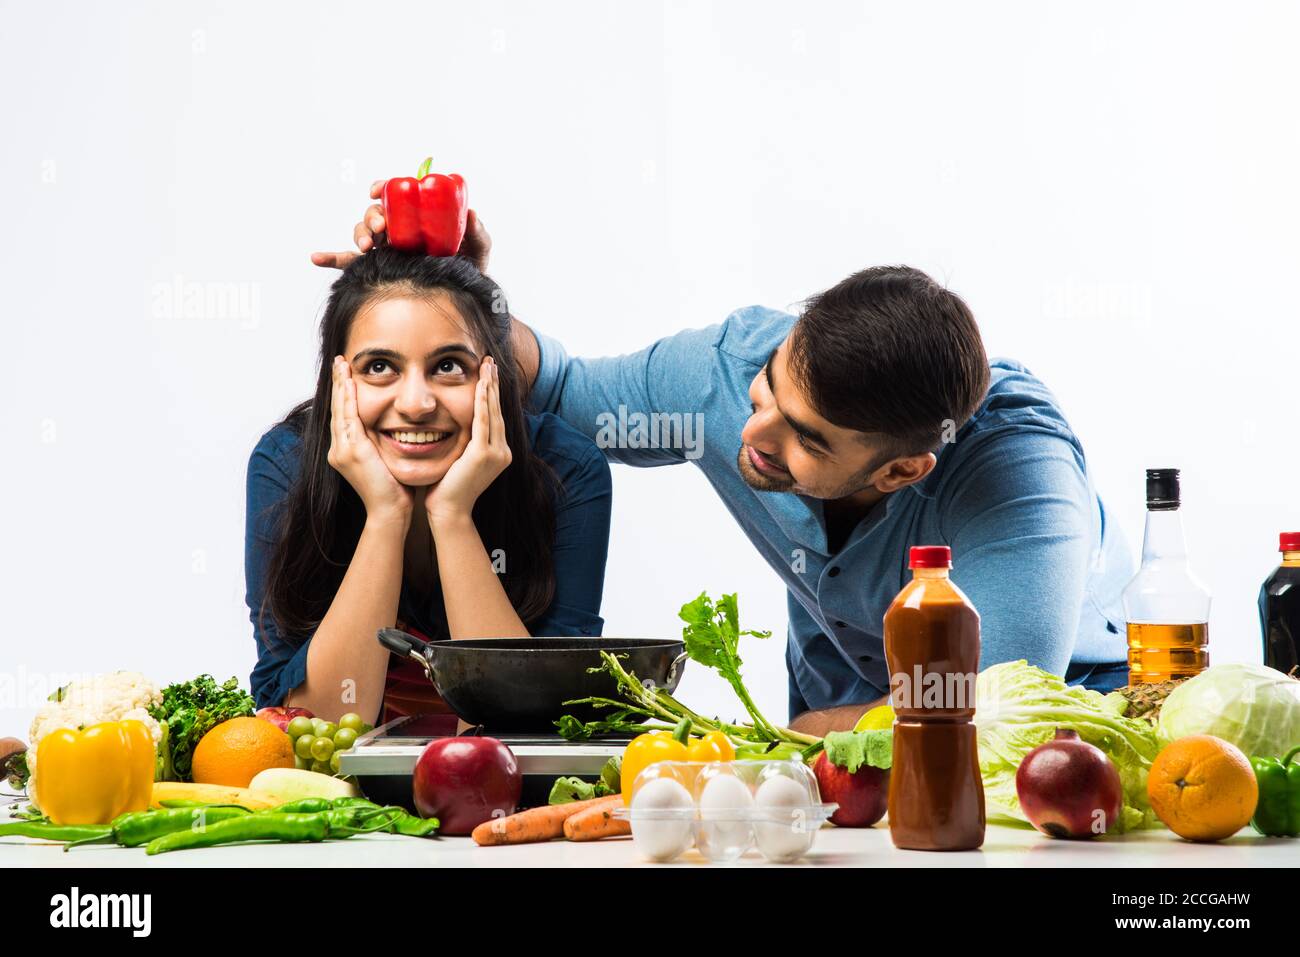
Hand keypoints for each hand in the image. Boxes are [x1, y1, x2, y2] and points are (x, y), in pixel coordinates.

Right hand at [311, 180, 491, 272]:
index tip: (379, 191)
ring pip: (362, 234)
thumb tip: (471, 213)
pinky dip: (331, 258)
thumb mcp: (479, 248)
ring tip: (365, 247)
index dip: (383, 188)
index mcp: (416, 217)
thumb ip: (478, 232)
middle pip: (375, 214)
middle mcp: (398, 230)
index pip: (394, 195)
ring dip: (359, 235)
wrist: (463, 297)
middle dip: (372, 217)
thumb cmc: (470, 267)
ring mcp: (386, 250)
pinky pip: (349, 263)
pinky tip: (316, 258)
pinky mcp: (377, 269)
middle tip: (382, 229)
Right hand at [327, 356, 414, 524]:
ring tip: (341, 365)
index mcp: (345, 451)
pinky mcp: (352, 452)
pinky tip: (350, 383)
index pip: (343, 414)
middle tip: (339, 360)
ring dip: (340, 385)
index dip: (342, 393)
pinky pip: (348, 419)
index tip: (345, 373)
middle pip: (336, 408)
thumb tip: (395, 426)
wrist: (391, 513)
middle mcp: (339, 449)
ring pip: (339, 410)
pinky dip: (348, 400)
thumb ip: (381, 442)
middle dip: (337, 383)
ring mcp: (342, 451)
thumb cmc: (394, 490)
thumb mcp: (385, 459)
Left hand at [426, 357, 511, 528]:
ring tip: (487, 366)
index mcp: (498, 453)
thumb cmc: (447, 490)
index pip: (494, 417)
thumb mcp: (459, 462)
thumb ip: (463, 444)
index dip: (491, 394)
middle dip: (494, 384)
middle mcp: (502, 452)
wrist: (449, 512)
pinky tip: (481, 385)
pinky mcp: (484, 454)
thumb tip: (452, 427)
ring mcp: (496, 453)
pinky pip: (483, 421)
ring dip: (490, 386)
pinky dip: (482, 401)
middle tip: (490, 362)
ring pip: (492, 412)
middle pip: (497, 410)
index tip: (487, 375)